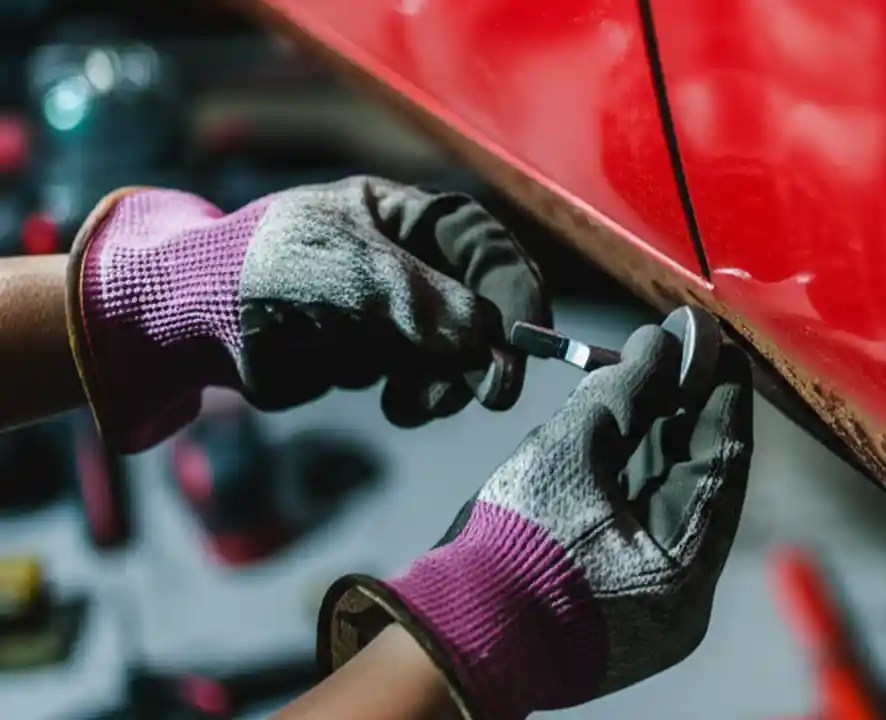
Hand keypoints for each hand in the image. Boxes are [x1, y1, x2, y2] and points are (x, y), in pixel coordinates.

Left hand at [66, 177, 544, 451]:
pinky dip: (417, 397)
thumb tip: (484, 337)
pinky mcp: (383, 357)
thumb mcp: (345, 274)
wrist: (193, 321)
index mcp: (408, 218)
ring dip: (448, 383)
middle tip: (492, 394)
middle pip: (484, 306)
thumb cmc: (264, 271)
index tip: (529, 340)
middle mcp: (415, 263)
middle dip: (487, 352)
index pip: (485, 246)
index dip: (516, 289)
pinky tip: (390, 402)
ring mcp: (401, 313)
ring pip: (460, 353)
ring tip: (409, 401)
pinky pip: (425, 380)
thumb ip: (418, 301)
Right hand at [317, 324, 753, 719]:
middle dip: (689, 415)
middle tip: (685, 356)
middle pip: (701, 484)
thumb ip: (621, 391)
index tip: (721, 347)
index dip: (723, 396)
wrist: (452, 640)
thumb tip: (659, 343)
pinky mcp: (622, 612)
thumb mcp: (566, 453)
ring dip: (663, 445)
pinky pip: (646, 532)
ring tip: (656, 381)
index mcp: (684, 567)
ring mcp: (654, 611)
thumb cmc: (507, 549)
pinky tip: (632, 433)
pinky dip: (640, 483)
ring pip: (672, 506)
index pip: (722, 462)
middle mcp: (684, 598)